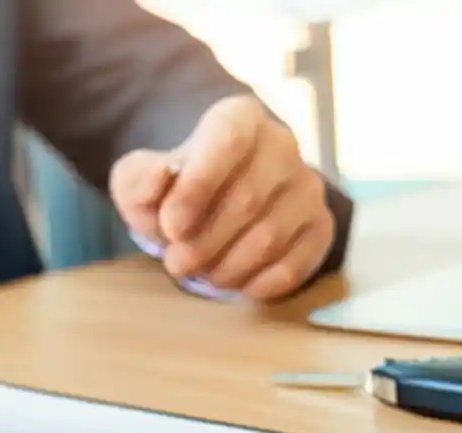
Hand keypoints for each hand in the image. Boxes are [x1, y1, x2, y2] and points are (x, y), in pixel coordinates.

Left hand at [110, 94, 335, 299]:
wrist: (216, 196)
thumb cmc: (175, 186)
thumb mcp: (141, 178)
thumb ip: (141, 178)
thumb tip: (161, 178)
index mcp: (238, 118)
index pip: (227, 143)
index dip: (198, 189)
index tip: (170, 228)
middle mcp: (283, 145)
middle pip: (248, 200)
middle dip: (205, 243)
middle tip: (177, 264)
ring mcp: (307, 186)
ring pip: (270, 237)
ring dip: (228, 268)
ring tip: (201, 273)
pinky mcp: (320, 226)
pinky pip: (296, 264)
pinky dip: (260, 284)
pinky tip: (235, 284)